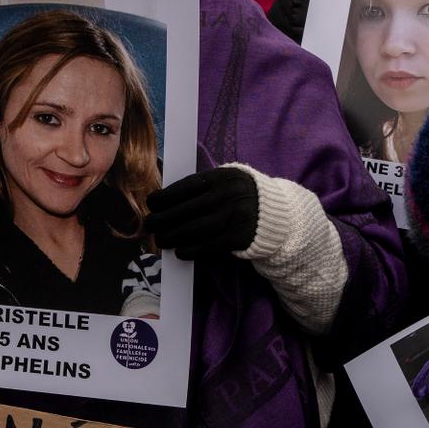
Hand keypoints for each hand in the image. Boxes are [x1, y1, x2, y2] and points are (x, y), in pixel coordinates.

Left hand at [144, 166, 258, 258]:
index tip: (151, 202)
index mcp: (224, 176)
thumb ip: (203, 187)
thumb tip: (166, 200)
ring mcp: (238, 215)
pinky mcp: (242, 236)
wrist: (279, 215)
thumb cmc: (241, 197)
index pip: (189, 185)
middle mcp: (231, 194)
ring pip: (199, 227)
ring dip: (175, 235)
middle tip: (149, 224)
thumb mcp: (228, 182)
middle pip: (190, 208)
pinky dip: (194, 249)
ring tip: (160, 239)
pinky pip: (213, 244)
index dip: (168, 195)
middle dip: (165, 217)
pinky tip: (180, 251)